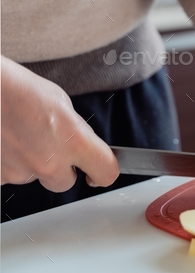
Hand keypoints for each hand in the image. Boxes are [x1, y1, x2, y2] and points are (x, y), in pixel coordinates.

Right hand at [1, 56, 118, 191]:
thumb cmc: (18, 89)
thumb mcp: (62, 104)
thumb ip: (76, 131)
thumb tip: (81, 144)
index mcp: (75, 141)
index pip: (106, 172)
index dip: (104, 172)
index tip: (99, 172)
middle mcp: (49, 163)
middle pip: (66, 182)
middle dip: (61, 169)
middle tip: (48, 145)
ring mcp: (21, 172)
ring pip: (35, 178)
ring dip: (32, 164)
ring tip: (22, 136)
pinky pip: (10, 176)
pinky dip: (10, 164)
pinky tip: (7, 142)